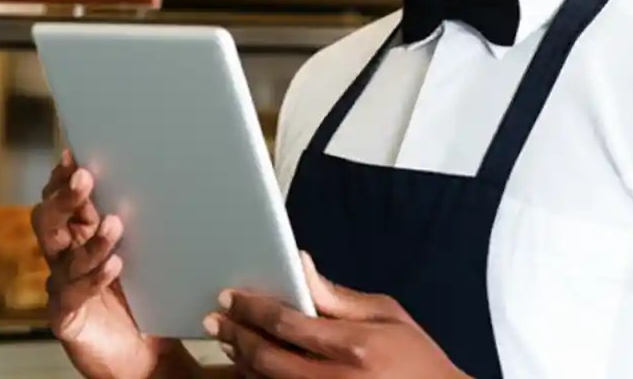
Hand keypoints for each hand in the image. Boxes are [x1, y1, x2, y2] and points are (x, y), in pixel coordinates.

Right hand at [32, 150, 191, 378]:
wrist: (149, 355)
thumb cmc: (150, 298)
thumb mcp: (152, 253)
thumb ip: (150, 222)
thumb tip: (173, 174)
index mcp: (82, 236)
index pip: (63, 202)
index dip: (63, 179)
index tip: (75, 155)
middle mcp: (66, 258)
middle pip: (50, 221)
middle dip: (65, 198)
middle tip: (85, 178)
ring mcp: (63, 288)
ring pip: (63, 256)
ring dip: (91, 238)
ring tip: (116, 223)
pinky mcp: (67, 318)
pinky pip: (72, 294)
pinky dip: (93, 278)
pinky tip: (114, 266)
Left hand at [208, 252, 467, 378]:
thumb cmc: (415, 358)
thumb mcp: (387, 315)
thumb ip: (338, 296)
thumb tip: (301, 266)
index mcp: (353, 346)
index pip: (288, 323)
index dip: (253, 308)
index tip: (233, 296)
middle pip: (266, 357)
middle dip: (236, 333)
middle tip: (217, 317)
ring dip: (240, 359)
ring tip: (228, 337)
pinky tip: (249, 366)